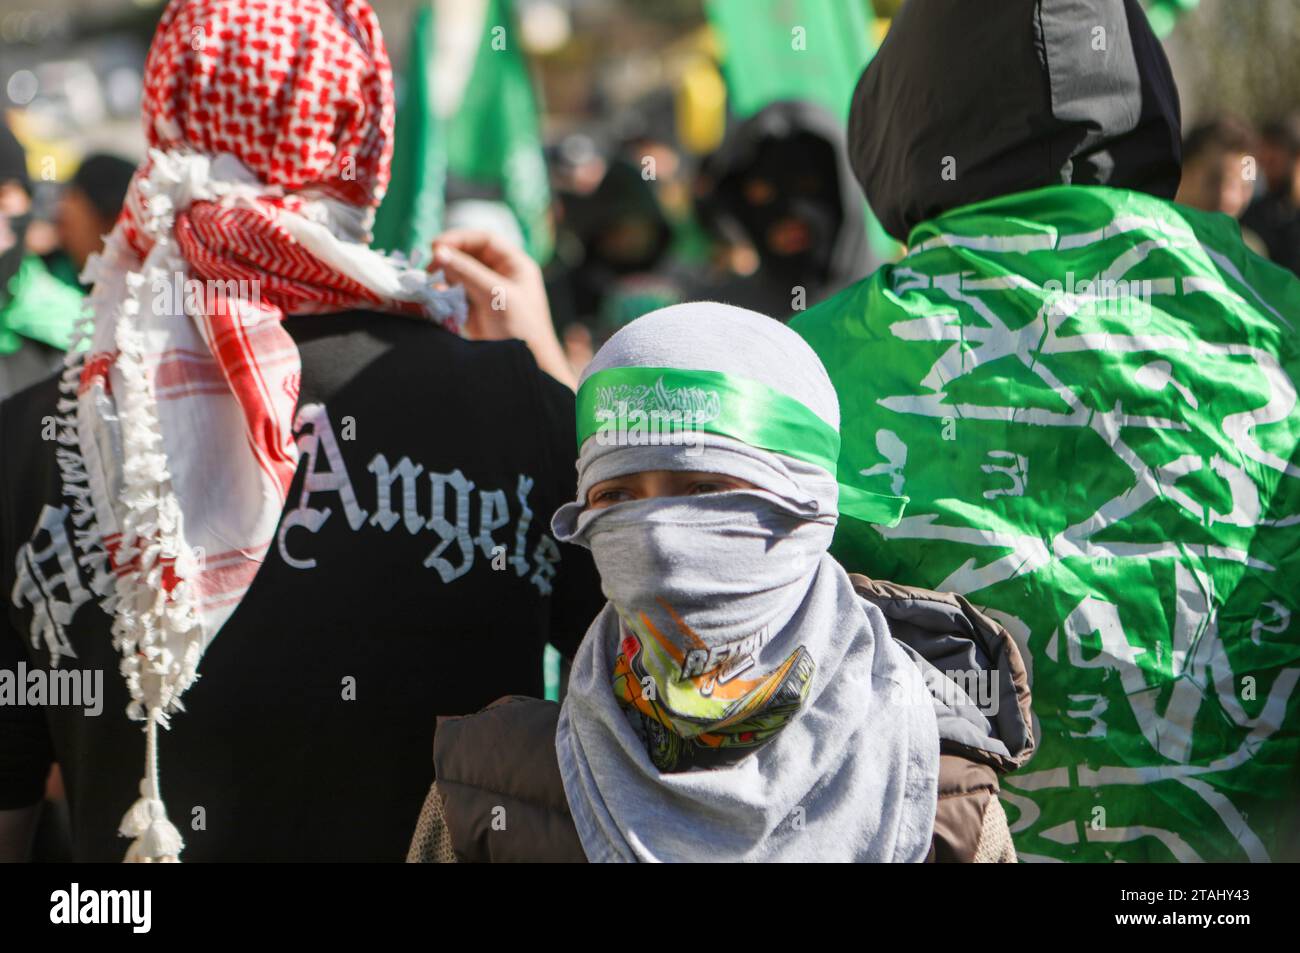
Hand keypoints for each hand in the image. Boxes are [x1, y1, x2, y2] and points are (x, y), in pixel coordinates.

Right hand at [430, 229, 576, 388]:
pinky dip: (444, 295)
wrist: (529, 366)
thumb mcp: (496, 295)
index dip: (460, 238)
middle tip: (429, 268)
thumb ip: (468, 272)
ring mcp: (488, 293)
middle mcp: (502, 275)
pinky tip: (435, 299)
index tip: (435, 246)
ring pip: (460, 275)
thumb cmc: (522, 328)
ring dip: (444, 277)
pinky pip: (456, 295)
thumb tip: (439, 252)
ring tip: (430, 284)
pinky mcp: (476, 311)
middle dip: (448, 259)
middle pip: (469, 255)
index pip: (484, 240)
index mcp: (515, 265)